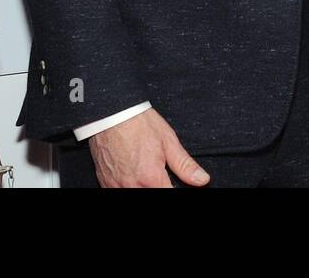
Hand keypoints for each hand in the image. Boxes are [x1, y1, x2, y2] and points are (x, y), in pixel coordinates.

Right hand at [88, 108, 209, 187]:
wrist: (111, 113)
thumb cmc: (139, 124)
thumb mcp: (168, 141)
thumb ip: (185, 165)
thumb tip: (202, 180)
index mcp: (151, 178)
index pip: (169, 195)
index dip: (173, 188)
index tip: (172, 182)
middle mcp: (132, 186)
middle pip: (152, 194)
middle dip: (157, 185)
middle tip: (157, 173)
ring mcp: (116, 186)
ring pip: (134, 194)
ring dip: (143, 186)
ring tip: (144, 171)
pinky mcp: (106, 183)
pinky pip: (118, 190)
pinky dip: (127, 186)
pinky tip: (132, 173)